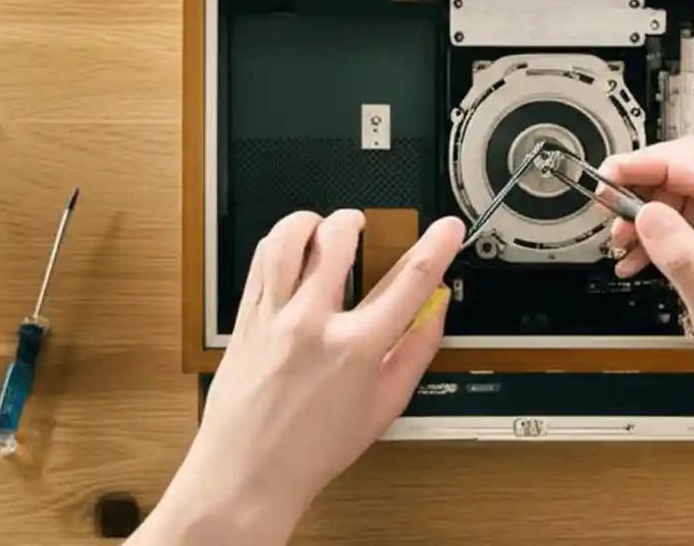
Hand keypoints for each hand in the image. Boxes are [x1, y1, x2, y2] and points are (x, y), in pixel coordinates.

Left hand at [132, 210, 463, 544]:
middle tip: (363, 225)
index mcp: (356, 348)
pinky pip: (261, 261)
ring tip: (321, 227)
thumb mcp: (384, 406)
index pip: (410, 281)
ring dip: (311, 223)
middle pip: (339, 240)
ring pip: (289, 239)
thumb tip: (435, 310)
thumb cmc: (312, 449)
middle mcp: (312, 323)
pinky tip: (290, 251)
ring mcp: (274, 317)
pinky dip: (279, 244)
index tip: (448, 228)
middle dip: (357, 222)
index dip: (437, 246)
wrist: (248, 473)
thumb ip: (416, 350)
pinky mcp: (245, 319)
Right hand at [602, 137, 693, 463]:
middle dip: (647, 186)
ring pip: (688, 205)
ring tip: (618, 242)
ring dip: (648, 217)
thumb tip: (647, 214)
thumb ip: (684, 259)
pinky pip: (691, 236)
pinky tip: (635, 261)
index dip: (653, 166)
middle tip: (605, 204)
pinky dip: (659, 242)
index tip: (611, 174)